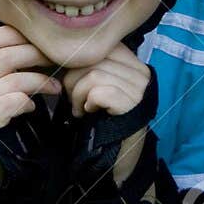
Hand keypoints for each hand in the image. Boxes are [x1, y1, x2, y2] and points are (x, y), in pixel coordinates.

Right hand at [0, 23, 59, 176]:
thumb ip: (7, 58)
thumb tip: (39, 38)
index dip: (16, 36)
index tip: (39, 40)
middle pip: (5, 57)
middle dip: (36, 55)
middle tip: (55, 60)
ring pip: (13, 80)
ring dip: (40, 81)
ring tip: (55, 87)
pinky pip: (12, 101)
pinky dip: (27, 101)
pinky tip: (33, 104)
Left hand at [67, 51, 158, 187]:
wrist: (116, 157)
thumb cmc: (102, 120)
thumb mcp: (99, 87)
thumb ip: (91, 67)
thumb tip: (62, 52)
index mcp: (133, 64)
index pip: (100, 46)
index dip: (78, 60)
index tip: (72, 81)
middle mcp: (141, 73)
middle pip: (93, 58)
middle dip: (73, 80)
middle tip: (75, 101)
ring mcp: (139, 89)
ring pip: (93, 75)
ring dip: (77, 94)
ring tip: (80, 109)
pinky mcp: (132, 104)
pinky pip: (99, 91)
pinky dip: (87, 102)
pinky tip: (89, 113)